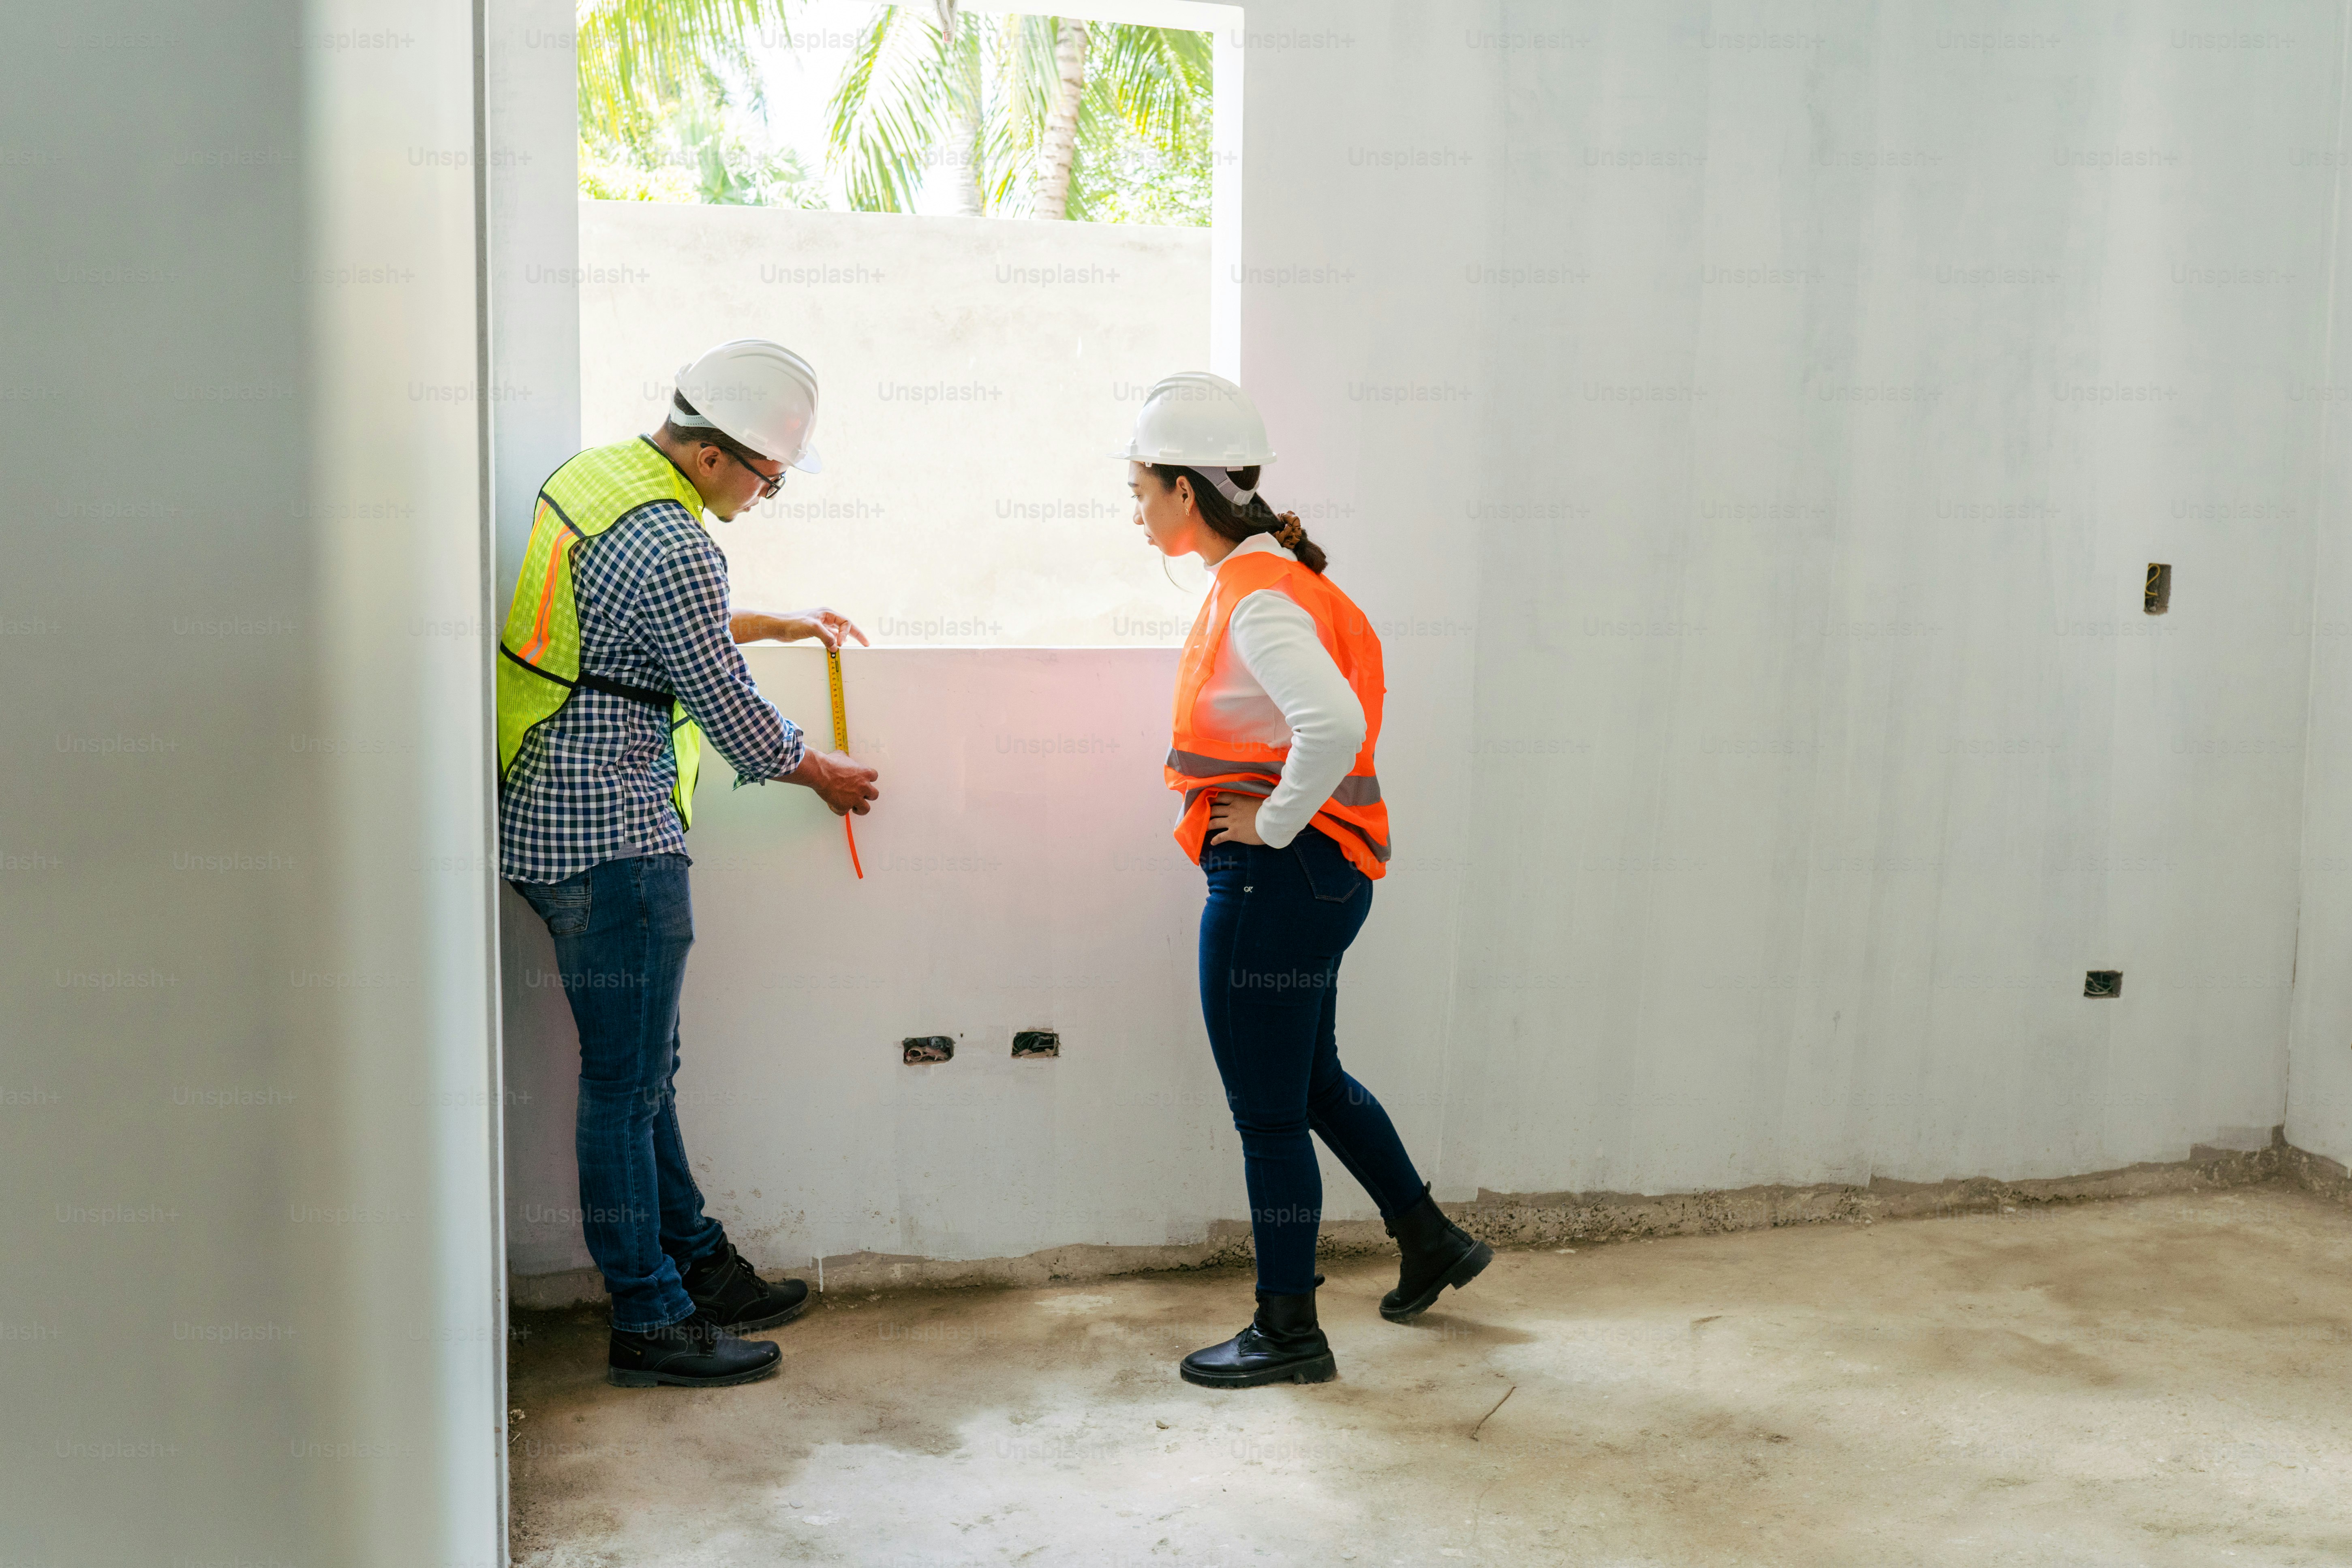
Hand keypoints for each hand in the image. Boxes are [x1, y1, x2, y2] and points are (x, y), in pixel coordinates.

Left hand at [732, 607, 869, 650]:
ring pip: (838, 631)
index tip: (843, 644)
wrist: (777, 626)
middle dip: (855, 635)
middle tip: (866, 644)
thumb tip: (836, 647)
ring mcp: (820, 624)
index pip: (846, 622)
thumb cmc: (792, 623)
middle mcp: (825, 617)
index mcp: (827, 612)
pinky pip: (830, 636)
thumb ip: (827, 636)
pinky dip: (835, 641)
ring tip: (852, 646)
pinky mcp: (814, 631)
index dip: (848, 634)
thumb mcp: (812, 628)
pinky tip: (836, 647)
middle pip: (845, 626)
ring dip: (844, 638)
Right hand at [783, 749, 878, 815]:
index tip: (863, 781)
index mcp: (865, 773)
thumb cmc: (830, 764)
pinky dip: (839, 809)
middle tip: (860, 795)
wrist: (820, 772)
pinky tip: (835, 805)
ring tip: (854, 807)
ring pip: (865, 809)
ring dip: (860, 808)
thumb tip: (844, 760)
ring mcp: (855, 798)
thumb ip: (848, 761)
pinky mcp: (844, 806)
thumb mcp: (842, 756)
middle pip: (874, 795)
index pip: (874, 777)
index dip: (868, 780)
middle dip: (867, 795)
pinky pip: (844, 812)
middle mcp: (863, 787)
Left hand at [1206, 794, 1265, 845]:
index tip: (1211, 801)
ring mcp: (1231, 822)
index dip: (1214, 799)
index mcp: (1237, 799)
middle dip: (1209, 812)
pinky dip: (1215, 840)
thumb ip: (1248, 802)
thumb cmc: (1267, 810)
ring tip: (1205, 828)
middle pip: (1215, 809)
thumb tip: (1248, 804)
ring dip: (1208, 825)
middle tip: (1205, 815)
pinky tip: (1212, 842)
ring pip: (1214, 822)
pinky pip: (1220, 837)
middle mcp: (1231, 810)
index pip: (1221, 796)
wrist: (1270, 821)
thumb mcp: (1256, 800)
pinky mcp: (1233, 834)